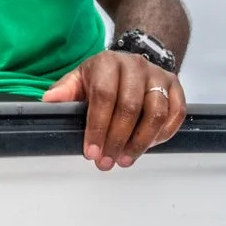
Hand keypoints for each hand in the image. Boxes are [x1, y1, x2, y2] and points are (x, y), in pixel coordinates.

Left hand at [41, 50, 185, 170]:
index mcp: (107, 63)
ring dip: (141, 142)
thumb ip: (64, 91)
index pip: (104, 97)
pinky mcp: (175, 86)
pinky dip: (164, 134)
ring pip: (156, 113)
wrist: (129, 63)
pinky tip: (148, 146)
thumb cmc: (100, 77)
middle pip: (130, 108)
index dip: (97, 127)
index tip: (91, 151)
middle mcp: (136, 66)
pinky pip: (176, 113)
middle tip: (107, 161)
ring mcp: (158, 75)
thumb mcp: (77, 79)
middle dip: (117, 140)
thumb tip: (49, 101)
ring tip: (125, 159)